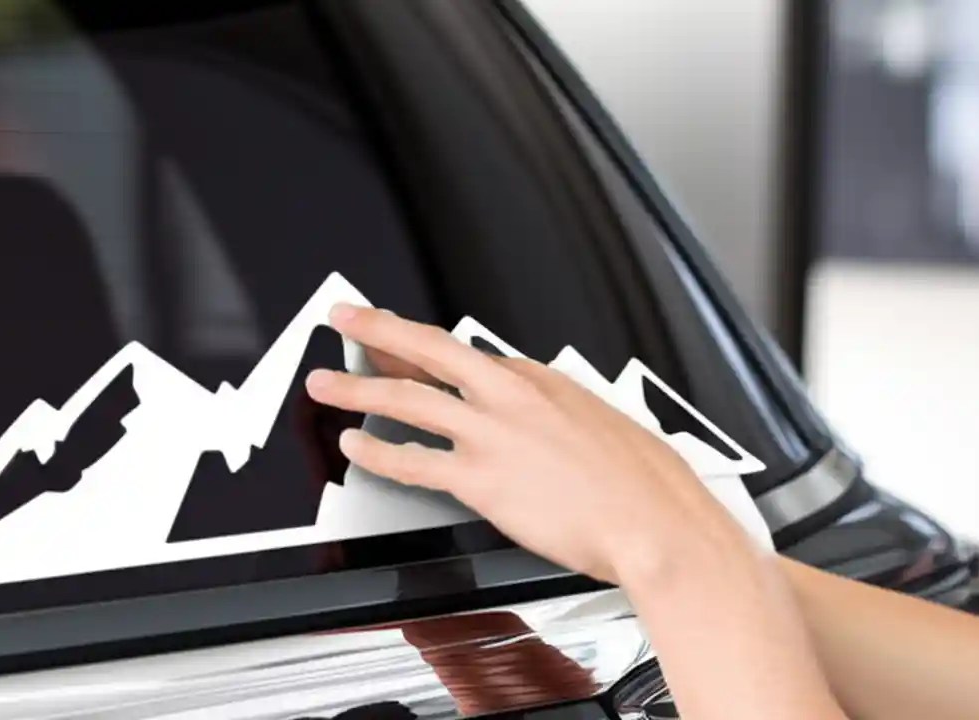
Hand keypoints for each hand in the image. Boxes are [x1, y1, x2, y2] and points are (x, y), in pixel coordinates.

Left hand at [305, 304, 752, 585]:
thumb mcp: (606, 427)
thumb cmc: (643, 483)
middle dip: (378, 332)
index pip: (470, 357)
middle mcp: (511, 395)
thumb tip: (556, 428)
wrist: (653, 521)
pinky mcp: (480, 478)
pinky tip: (355, 445)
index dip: (427, 349)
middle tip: (345, 319)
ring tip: (325, 383)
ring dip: (358, 389)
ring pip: (408, 399)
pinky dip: (376, 453)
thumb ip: (565, 420)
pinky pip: (412, 461)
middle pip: (429, 350)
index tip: (404, 343)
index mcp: (542, 380)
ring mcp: (492, 433)